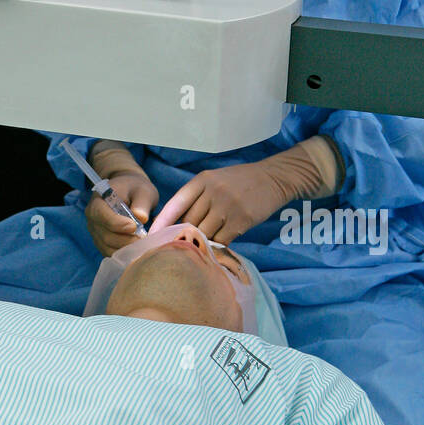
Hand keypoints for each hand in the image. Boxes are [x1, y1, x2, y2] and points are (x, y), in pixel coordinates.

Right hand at [85, 172, 158, 256]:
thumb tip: (141, 218)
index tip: (135, 227)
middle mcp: (92, 218)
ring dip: (126, 250)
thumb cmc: (135, 189)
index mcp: (99, 201)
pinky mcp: (101, 241)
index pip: (103, 216)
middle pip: (106, 236)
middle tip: (144, 240)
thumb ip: (142, 203)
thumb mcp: (142, 191)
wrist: (127, 191)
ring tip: (142, 245)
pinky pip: (110, 252)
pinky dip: (123, 254)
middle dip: (126, 241)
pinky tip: (136, 249)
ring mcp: (95, 231)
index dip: (118, 225)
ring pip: (108, 247)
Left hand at [150, 160, 293, 244]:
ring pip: (205, 233)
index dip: (162, 221)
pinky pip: (222, 240)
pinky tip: (218, 246)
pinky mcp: (241, 220)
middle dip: (185, 233)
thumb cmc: (239, 181)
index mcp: (202, 180)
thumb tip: (178, 223)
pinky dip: (218, 245)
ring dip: (202, 242)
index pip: (176, 203)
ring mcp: (227, 206)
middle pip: (189, 221)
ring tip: (201, 246)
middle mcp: (213, 192)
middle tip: (182, 244)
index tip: (151, 235)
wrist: (272, 179)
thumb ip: (197, 197)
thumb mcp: (215, 180)